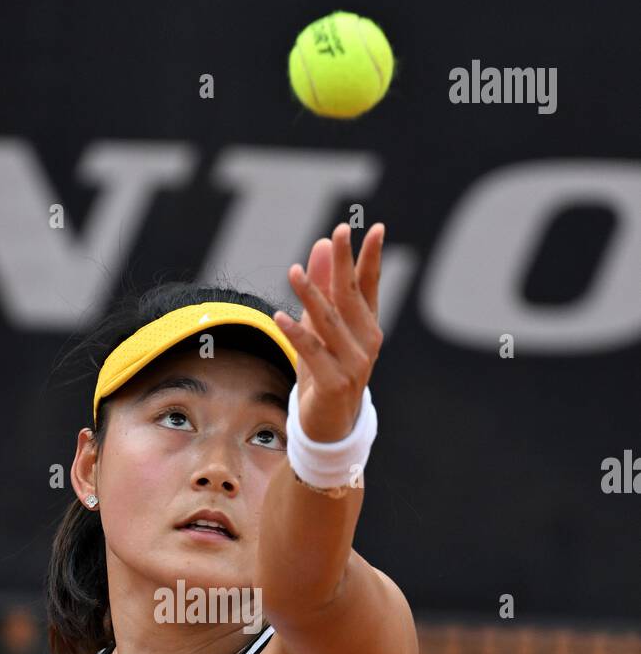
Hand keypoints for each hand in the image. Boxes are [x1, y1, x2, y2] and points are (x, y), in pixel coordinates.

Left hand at [274, 222, 383, 442]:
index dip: (371, 258)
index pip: (370, 286)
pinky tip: (280, 316)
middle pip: (351, 297)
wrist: (330, 425)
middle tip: (338, 232)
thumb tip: (322, 243)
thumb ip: (322, 287)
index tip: (374, 228)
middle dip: (344, 264)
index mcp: (367, 326)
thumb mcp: (321, 327)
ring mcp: (354, 364)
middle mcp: (367, 342)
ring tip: (293, 271)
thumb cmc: (326, 370)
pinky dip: (296, 334)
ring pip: (328, 322)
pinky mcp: (335, 383)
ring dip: (310, 295)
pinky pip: (312, 353)